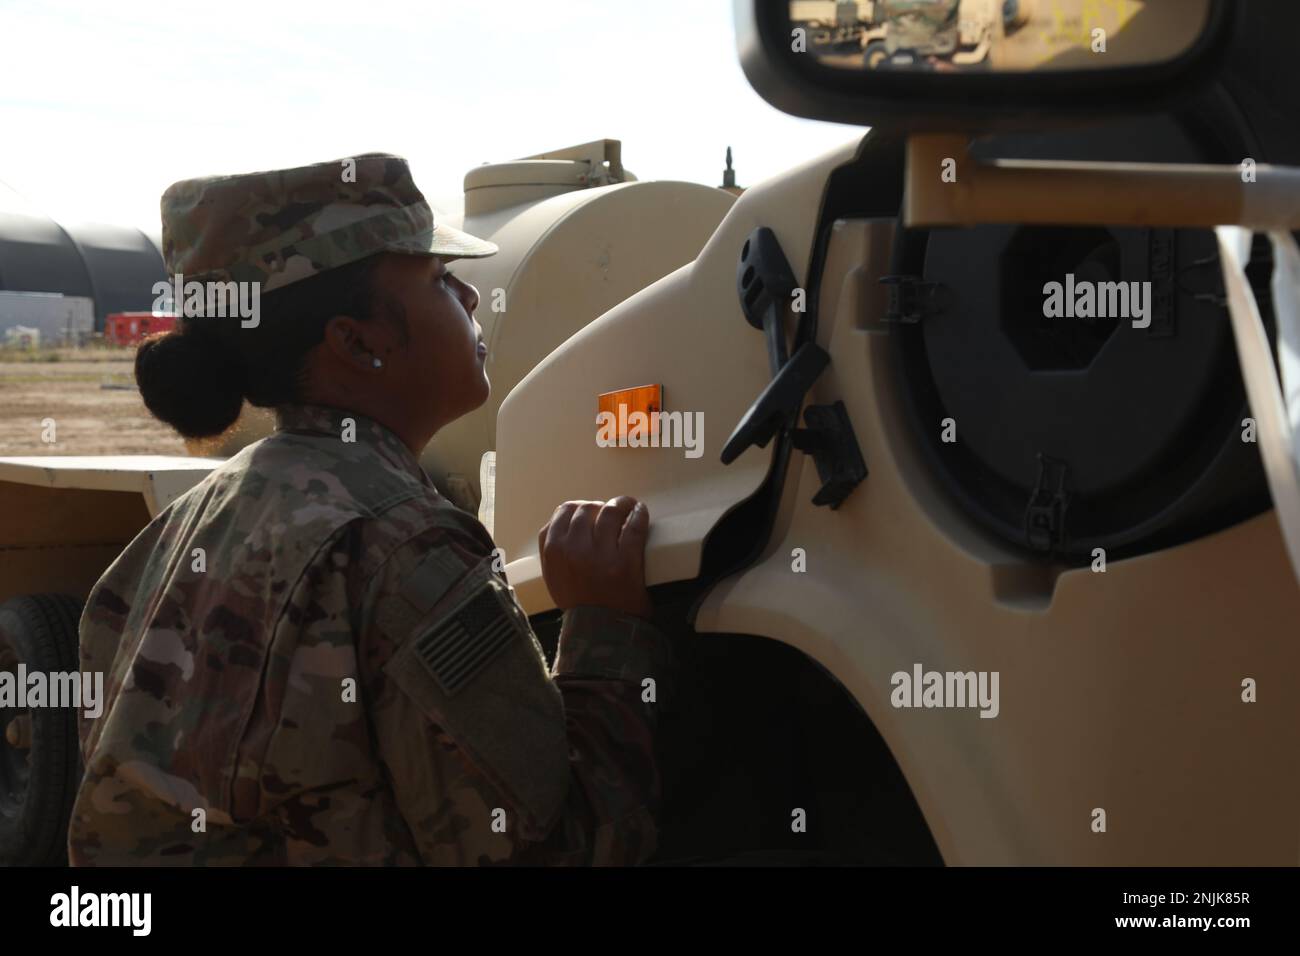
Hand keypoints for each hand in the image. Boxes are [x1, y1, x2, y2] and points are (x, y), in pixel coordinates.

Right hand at [538, 496, 652, 617]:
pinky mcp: (626, 560)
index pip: (562, 513)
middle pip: (586, 508)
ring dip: (621, 504)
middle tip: (611, 511)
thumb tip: (563, 523)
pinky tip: (640, 512)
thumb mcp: (553, 579)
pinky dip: (638, 514)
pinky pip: (633, 526)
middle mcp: (573, 549)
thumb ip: (552, 552)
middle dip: (600, 506)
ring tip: (629, 505)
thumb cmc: (580, 606)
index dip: (578, 508)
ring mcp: (600, 554)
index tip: (590, 511)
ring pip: (610, 512)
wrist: (601, 634)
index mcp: (553, 552)